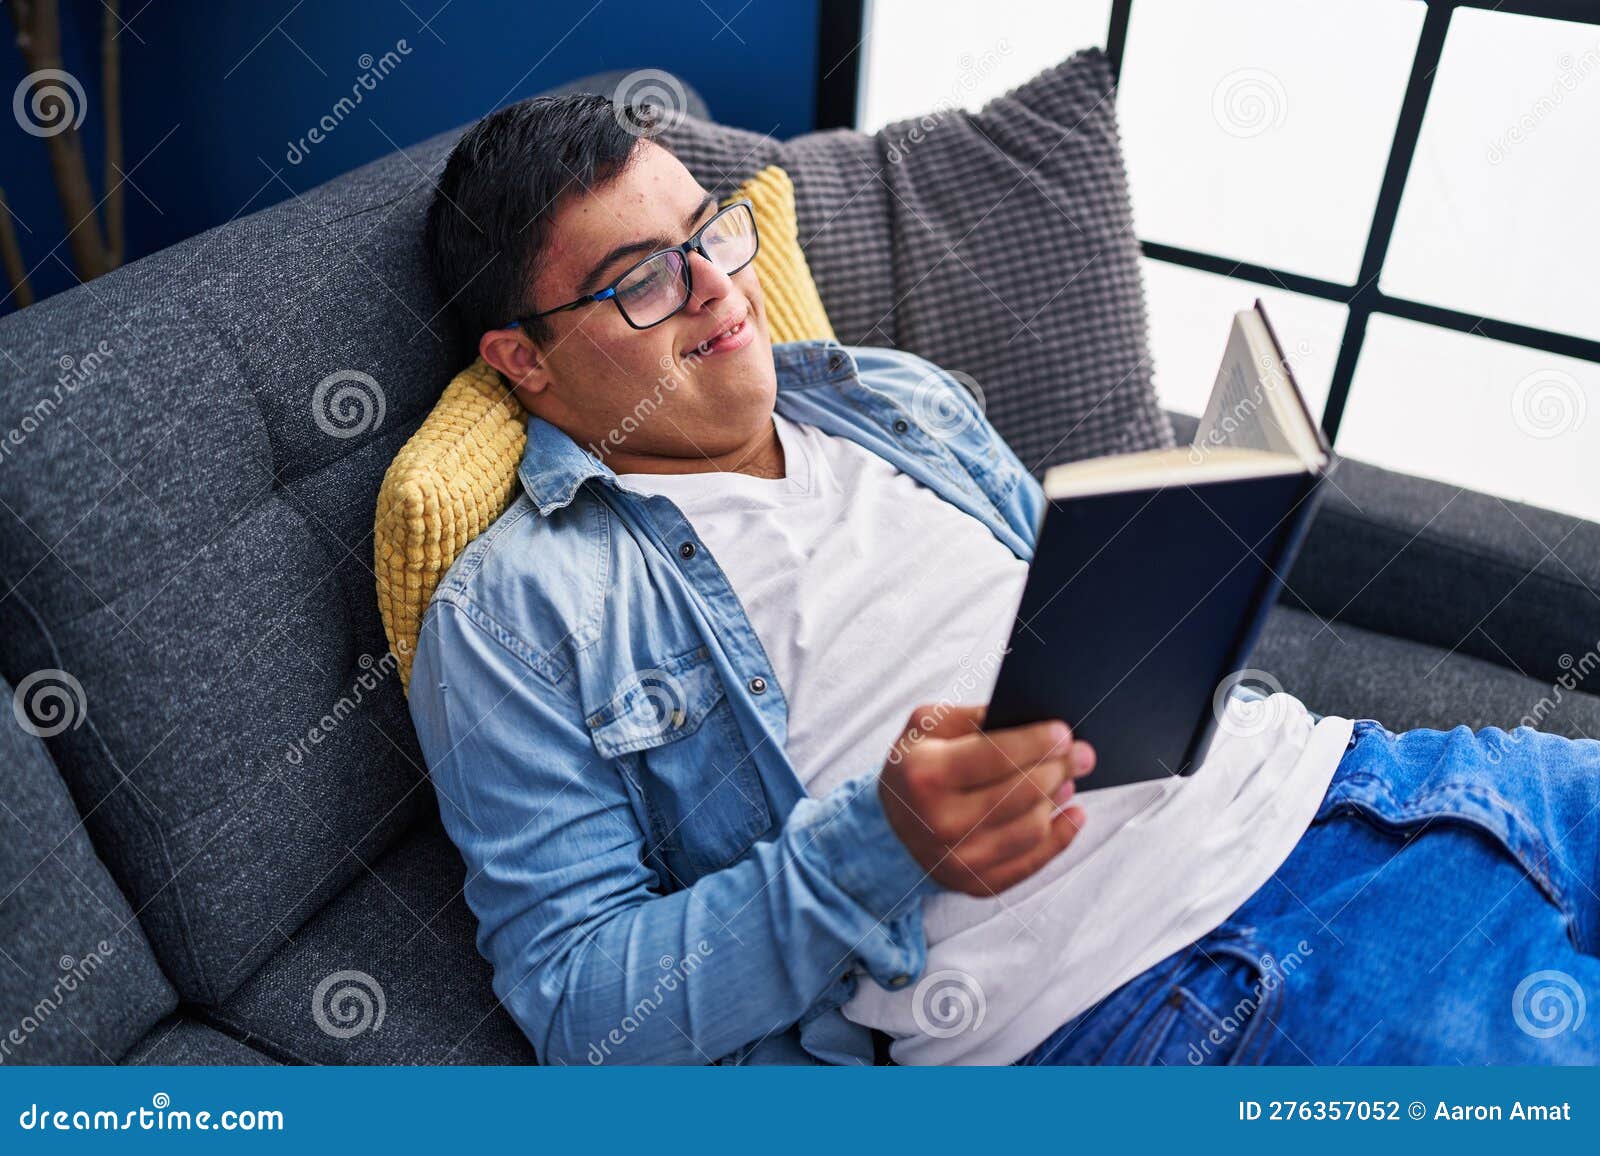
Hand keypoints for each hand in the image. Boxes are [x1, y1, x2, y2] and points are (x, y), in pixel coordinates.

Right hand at [877, 703, 1093, 896]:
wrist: (889, 830)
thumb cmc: (915, 768)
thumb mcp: (925, 727)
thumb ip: (972, 716)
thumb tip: (1028, 719)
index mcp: (926, 775)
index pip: (996, 755)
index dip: (1037, 742)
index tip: (1065, 732)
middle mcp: (940, 822)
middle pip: (1021, 793)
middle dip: (1059, 768)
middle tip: (1082, 754)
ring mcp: (959, 860)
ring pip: (1031, 828)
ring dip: (1058, 800)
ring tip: (1069, 780)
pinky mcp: (977, 884)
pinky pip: (1032, 862)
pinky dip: (1061, 837)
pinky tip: (1073, 813)